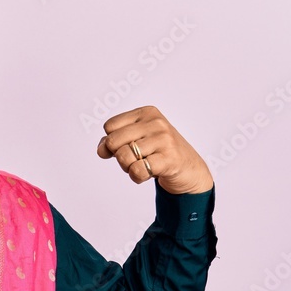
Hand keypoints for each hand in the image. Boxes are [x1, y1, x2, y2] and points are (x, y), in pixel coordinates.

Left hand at [97, 106, 213, 193]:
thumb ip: (112, 142)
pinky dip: (137, 177)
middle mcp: (156, 122)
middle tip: (133, 159)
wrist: (188, 168)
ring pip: (124, 157)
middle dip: (117, 156)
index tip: (125, 147)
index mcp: (146, 112)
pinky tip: (148, 174)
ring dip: (128, 168)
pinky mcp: (169, 159)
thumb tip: (101, 150)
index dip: (111, 142)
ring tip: (142, 165)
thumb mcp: (134, 140)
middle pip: (113, 141)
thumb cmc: (157, 152)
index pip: (109, 126)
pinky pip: (137, 170)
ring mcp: (164, 140)